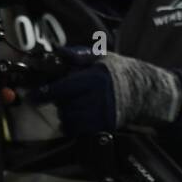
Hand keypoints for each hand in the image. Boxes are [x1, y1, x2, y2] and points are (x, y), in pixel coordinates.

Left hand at [34, 52, 181, 135]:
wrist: (147, 93)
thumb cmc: (123, 73)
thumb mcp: (104, 58)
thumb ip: (81, 56)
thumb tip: (59, 52)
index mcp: (94, 78)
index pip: (62, 88)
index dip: (44, 93)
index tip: (33, 96)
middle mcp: (95, 98)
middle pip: (63, 105)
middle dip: (60, 101)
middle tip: (66, 96)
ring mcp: (100, 115)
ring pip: (69, 119)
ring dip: (67, 113)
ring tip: (77, 104)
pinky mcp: (103, 127)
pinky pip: (78, 129)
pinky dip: (75, 124)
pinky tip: (82, 115)